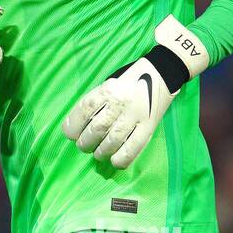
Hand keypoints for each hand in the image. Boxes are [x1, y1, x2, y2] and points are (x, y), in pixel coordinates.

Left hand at [62, 15, 208, 169]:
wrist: (162, 73)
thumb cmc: (130, 80)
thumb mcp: (110, 83)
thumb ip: (97, 102)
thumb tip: (78, 126)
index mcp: (109, 89)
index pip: (85, 109)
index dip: (73, 125)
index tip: (70, 134)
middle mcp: (121, 102)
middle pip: (97, 128)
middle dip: (85, 143)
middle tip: (84, 146)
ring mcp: (136, 115)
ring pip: (113, 141)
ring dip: (101, 152)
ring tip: (98, 153)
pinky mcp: (149, 127)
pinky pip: (133, 148)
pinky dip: (121, 158)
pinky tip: (115, 160)